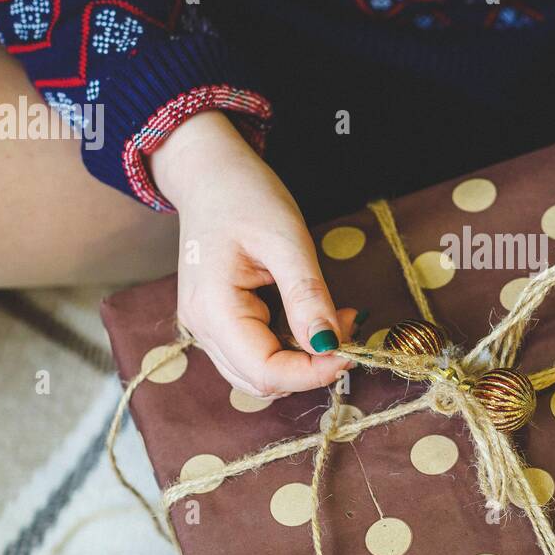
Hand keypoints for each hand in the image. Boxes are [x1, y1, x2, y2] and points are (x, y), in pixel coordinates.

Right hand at [150, 112, 357, 397]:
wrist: (208, 172)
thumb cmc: (244, 195)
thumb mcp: (287, 240)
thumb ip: (307, 296)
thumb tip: (329, 345)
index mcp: (213, 309)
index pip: (265, 372)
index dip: (312, 373)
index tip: (352, 351)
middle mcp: (201, 328)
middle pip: (260, 382)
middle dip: (309, 367)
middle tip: (346, 326)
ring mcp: (205, 327)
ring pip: (257, 373)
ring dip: (301, 359)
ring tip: (331, 317)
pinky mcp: (217, 321)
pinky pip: (254, 353)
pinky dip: (288, 346)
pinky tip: (309, 315)